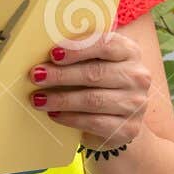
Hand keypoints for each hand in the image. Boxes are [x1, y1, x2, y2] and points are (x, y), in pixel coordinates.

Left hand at [30, 30, 151, 150]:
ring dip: (61, 99)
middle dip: (61, 75)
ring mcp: (136, 104)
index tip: (53, 54)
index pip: (106, 44)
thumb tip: (41, 48)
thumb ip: (77, 53)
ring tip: (38, 99)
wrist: (117, 122)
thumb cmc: (98, 84)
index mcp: (129, 52)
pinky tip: (54, 114)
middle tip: (36, 76)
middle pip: (95, 73)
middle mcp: (137, 76)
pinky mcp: (129, 128)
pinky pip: (95, 122)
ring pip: (93, 100)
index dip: (78, 48)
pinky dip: (70, 118)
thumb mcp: (92, 63)